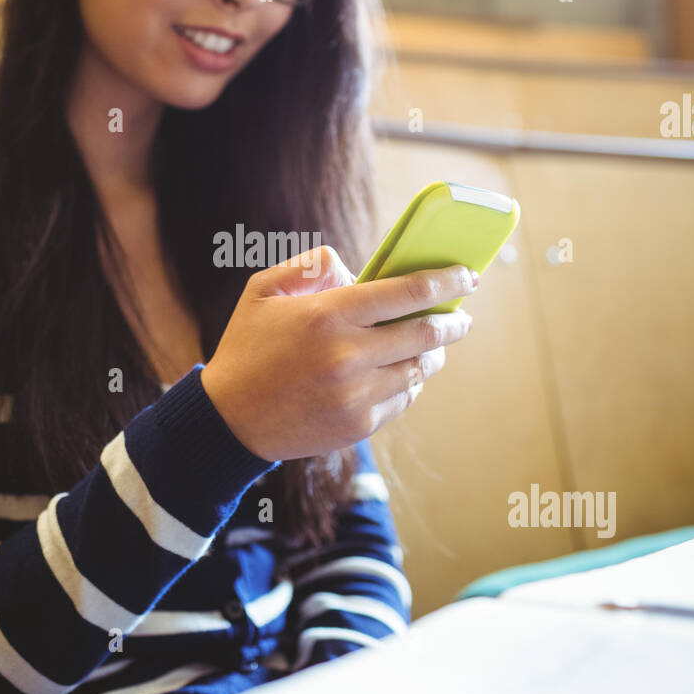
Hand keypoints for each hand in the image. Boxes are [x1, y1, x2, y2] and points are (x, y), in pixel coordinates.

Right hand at [200, 247, 475, 460]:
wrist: (228, 420)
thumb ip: (311, 266)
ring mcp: (356, 394)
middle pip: (426, 332)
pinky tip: (404, 373)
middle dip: (453, 320)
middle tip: (461, 315)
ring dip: (433, 353)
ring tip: (432, 344)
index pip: (408, 291)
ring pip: (420, 368)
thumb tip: (357, 269)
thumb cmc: (247, 347)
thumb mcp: (263, 290)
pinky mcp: (358, 426)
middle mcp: (348, 355)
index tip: (466, 276)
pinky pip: (403, 398)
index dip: (446, 281)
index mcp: (328, 314)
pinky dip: (410, 382)